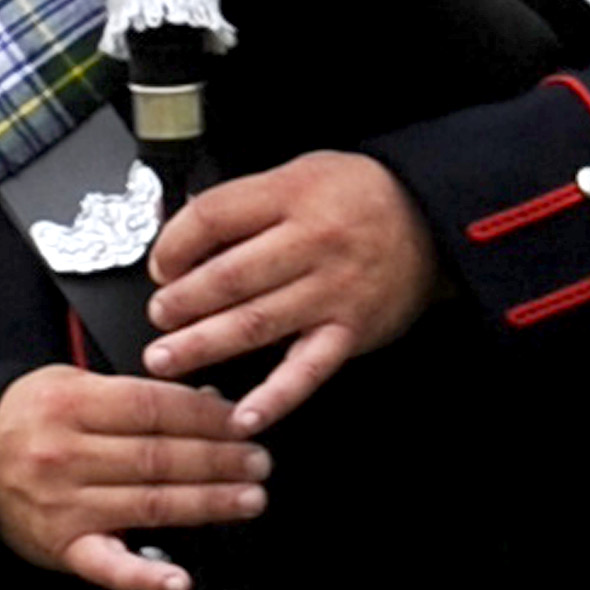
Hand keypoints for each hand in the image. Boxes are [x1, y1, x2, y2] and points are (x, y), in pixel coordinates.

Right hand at [0, 365, 270, 589]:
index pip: (155, 407)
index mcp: (70, 405)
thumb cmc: (21, 422)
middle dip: (220, 460)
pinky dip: (144, 578)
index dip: (207, 417)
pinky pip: (108, 567)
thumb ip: (134, 396)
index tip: (242, 421)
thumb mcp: (67, 385)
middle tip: (259, 462)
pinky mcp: (61, 548)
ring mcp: (64, 506)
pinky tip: (179, 581)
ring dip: (208, 504)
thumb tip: (206, 406)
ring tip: (248, 499)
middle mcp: (66, 455)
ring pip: (151, 504)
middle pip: (161, 457)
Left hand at [141, 151, 443, 432]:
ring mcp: (333, 291)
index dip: (174, 246)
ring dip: (204, 344)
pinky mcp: (350, 332)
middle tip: (157, 317)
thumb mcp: (299, 174)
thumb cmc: (358, 198)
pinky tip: (243, 415)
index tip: (160, 266)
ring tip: (165, 358)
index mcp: (291, 195)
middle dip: (181, 301)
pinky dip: (274, 397)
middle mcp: (312, 242)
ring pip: (256, 323)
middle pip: (229, 276)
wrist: (432, 221)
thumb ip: (244, 203)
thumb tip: (179, 237)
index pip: (213, 218)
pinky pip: (306, 370)